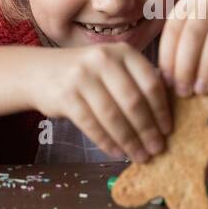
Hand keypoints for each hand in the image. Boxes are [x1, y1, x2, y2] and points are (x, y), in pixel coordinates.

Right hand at [30, 44, 170, 162]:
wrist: (39, 71)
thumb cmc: (87, 75)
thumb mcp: (113, 68)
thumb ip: (136, 82)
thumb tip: (164, 118)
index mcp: (123, 52)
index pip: (150, 83)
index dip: (162, 110)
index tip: (168, 131)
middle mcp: (103, 59)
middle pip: (134, 101)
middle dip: (148, 130)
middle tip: (157, 149)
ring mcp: (82, 76)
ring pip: (113, 116)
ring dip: (129, 141)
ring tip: (140, 156)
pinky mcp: (66, 95)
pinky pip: (92, 124)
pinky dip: (107, 142)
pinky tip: (117, 153)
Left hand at [158, 0, 207, 95]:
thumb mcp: (204, 27)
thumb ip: (184, 44)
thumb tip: (164, 78)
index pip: (174, 27)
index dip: (168, 56)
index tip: (165, 82)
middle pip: (194, 32)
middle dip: (185, 65)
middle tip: (183, 92)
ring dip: (207, 66)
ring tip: (201, 90)